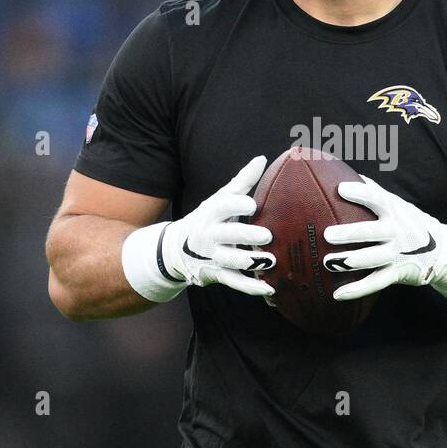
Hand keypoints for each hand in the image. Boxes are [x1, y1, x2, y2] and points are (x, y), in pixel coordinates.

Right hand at [121, 155, 274, 301]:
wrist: (175, 250)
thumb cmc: (207, 220)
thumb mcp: (219, 199)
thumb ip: (242, 181)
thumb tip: (262, 158)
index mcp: (210, 213)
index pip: (221, 206)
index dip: (236, 205)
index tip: (252, 204)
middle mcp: (208, 235)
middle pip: (226, 234)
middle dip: (246, 235)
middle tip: (267, 235)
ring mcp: (211, 256)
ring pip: (230, 260)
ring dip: (250, 261)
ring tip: (271, 260)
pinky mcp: (216, 274)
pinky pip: (234, 282)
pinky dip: (251, 287)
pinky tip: (269, 288)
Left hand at [322, 174, 446, 309]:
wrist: (444, 250)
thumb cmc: (410, 223)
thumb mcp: (398, 204)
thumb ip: (374, 191)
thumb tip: (344, 173)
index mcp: (394, 211)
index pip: (376, 198)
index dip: (360, 193)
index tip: (341, 189)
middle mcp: (396, 232)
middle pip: (370, 232)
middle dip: (349, 234)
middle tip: (327, 234)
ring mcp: (397, 254)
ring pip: (371, 259)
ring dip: (349, 261)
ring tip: (327, 262)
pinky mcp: (397, 273)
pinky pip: (375, 283)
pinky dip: (356, 290)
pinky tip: (337, 294)